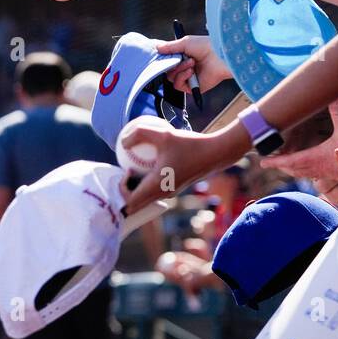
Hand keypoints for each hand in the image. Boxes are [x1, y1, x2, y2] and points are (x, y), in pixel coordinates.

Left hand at [118, 118, 249, 214]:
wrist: (216, 154)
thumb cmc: (191, 145)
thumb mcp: (164, 134)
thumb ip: (140, 134)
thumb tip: (123, 142)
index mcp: (157, 187)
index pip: (130, 202)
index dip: (121, 189)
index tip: (127, 169)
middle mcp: (162, 194)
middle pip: (135, 204)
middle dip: (125, 191)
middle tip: (127, 170)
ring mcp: (169, 193)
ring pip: (145, 199)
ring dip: (136, 188)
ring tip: (135, 166)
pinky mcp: (174, 188)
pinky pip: (154, 191)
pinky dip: (146, 183)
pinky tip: (149, 162)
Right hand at [158, 35, 232, 92]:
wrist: (219, 56)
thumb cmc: (205, 46)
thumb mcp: (185, 42)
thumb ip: (170, 47)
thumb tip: (157, 47)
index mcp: (184, 57)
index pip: (167, 61)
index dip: (163, 59)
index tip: (161, 55)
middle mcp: (185, 67)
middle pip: (167, 71)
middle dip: (172, 64)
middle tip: (180, 58)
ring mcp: (189, 78)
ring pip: (171, 78)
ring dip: (179, 70)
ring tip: (191, 63)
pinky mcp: (193, 87)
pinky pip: (178, 86)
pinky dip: (182, 77)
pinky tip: (191, 71)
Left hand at [260, 98, 337, 184]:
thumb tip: (335, 95)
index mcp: (315, 157)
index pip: (289, 160)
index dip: (275, 161)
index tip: (263, 162)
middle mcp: (315, 167)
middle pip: (292, 168)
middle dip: (279, 165)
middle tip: (267, 163)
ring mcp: (322, 172)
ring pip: (300, 173)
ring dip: (289, 169)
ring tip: (281, 165)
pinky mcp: (329, 175)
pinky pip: (310, 175)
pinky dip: (301, 172)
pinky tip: (304, 169)